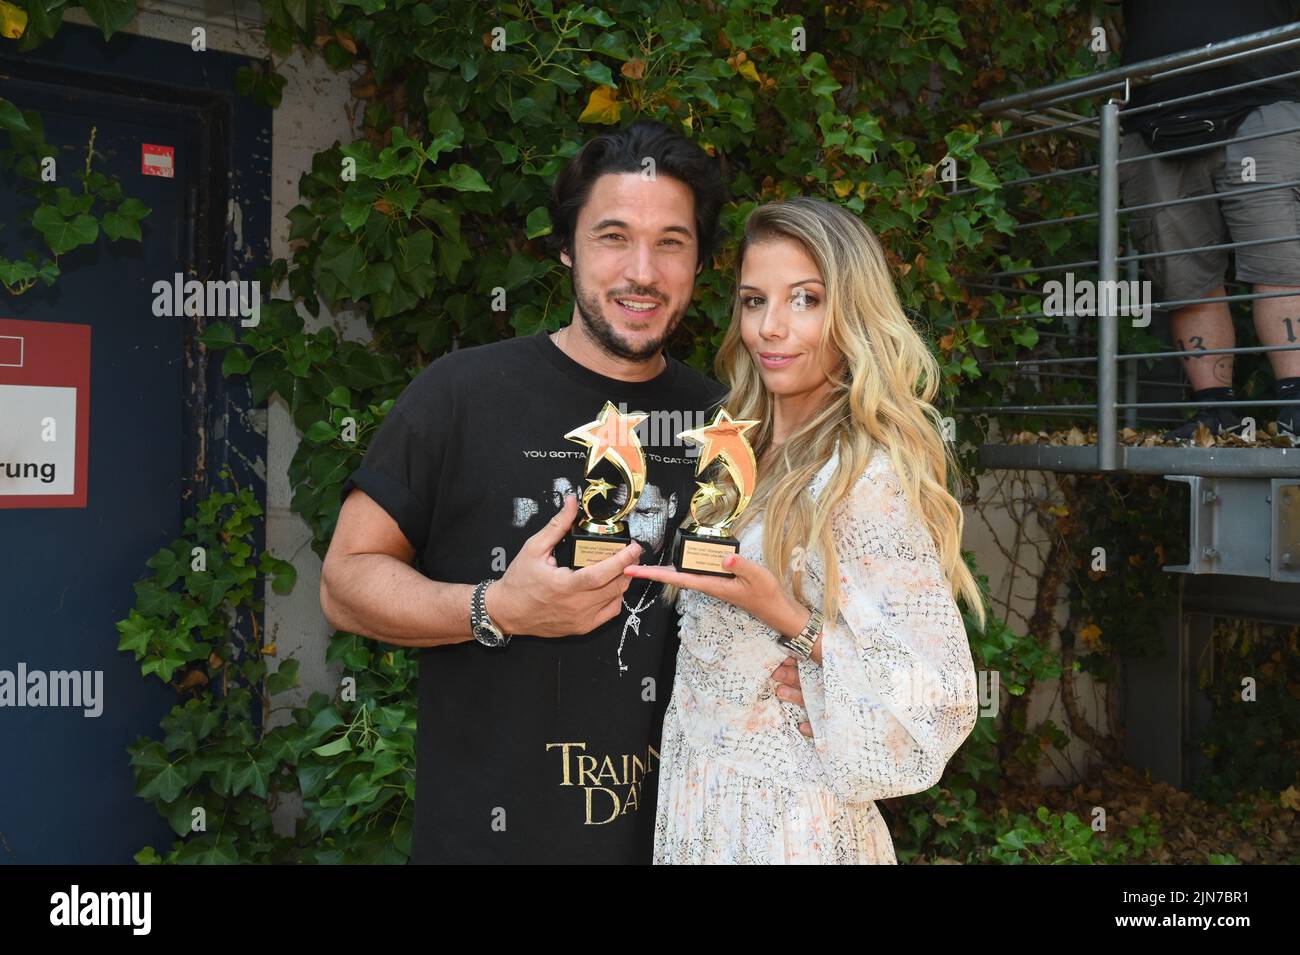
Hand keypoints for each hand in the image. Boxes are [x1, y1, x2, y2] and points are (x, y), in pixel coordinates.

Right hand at [488, 494, 641, 636]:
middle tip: (630, 552)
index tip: (634, 547)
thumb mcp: (534, 548)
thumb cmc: (519, 581)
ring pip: (615, 599)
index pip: (602, 574)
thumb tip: (571, 503)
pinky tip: (608, 585)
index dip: (622, 561)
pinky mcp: (582, 627)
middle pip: (615, 586)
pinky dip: (615, 597)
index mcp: (564, 586)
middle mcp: (575, 606)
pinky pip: (610, 612)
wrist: (506, 611)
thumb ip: (557, 525)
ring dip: (622, 581)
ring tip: (620, 566)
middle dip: (627, 567)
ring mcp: (581, 620)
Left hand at [625, 554, 815, 738]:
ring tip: (642, 563)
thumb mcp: (756, 576)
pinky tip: (673, 563)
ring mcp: (711, 583)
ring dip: (663, 570)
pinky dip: (680, 568)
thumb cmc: (766, 593)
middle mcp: (707, 584)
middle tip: (627, 565)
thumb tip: (721, 557)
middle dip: (651, 572)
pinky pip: (693, 573)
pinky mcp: (717, 581)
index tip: (634, 572)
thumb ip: (740, 565)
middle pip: (674, 577)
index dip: (655, 574)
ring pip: (682, 575)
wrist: (776, 608)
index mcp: (711, 584)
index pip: (677, 578)